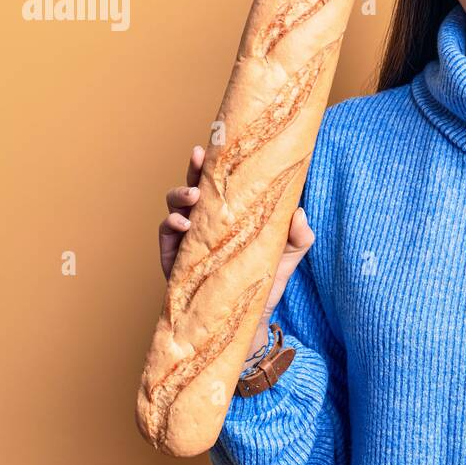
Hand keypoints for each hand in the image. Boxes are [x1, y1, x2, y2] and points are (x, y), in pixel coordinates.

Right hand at [159, 146, 314, 322]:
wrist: (246, 321)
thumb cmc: (263, 282)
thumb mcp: (287, 256)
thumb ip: (298, 236)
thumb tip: (300, 212)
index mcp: (228, 214)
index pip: (220, 182)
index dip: (216, 162)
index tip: (216, 143)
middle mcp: (205, 221)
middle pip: (194, 186)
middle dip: (193, 169)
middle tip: (199, 157)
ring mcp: (187, 238)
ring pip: (175, 205)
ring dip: (179, 194)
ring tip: (192, 196)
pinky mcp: (174, 258)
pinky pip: (165, 235)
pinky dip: (170, 224)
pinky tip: (183, 224)